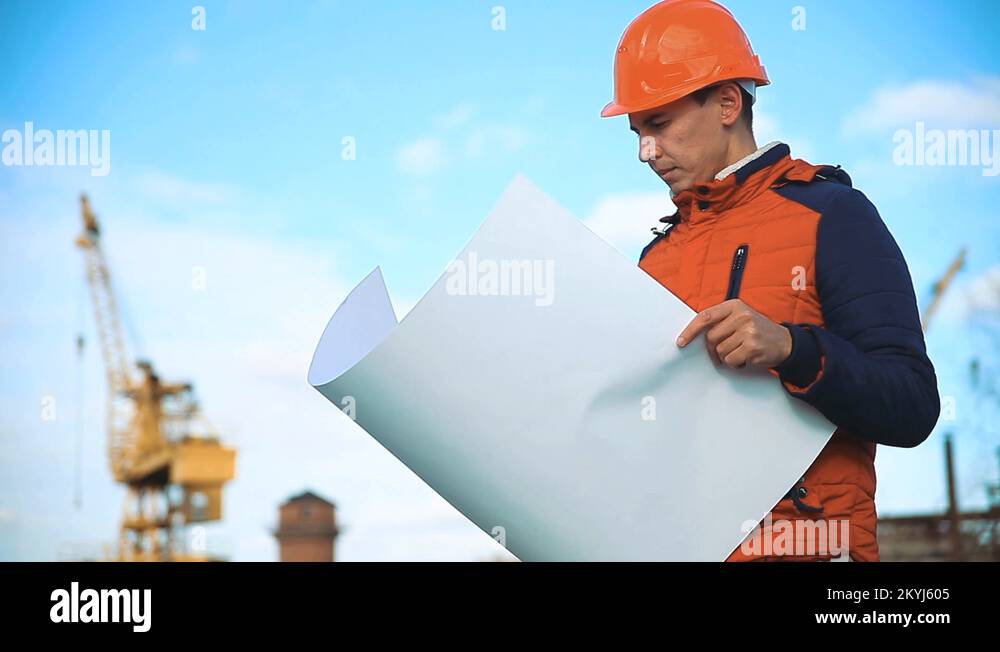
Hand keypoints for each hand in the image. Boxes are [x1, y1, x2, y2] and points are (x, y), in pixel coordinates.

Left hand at [676, 299, 791, 368]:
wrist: (786, 342)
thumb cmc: (758, 331)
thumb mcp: (741, 317)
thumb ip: (721, 321)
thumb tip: (695, 335)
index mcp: (735, 305)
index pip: (705, 316)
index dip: (690, 330)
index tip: (681, 342)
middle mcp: (742, 315)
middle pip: (711, 337)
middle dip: (714, 349)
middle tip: (725, 351)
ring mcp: (748, 331)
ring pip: (720, 351)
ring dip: (727, 357)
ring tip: (741, 351)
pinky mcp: (752, 346)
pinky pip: (731, 360)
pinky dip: (735, 363)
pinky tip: (746, 358)